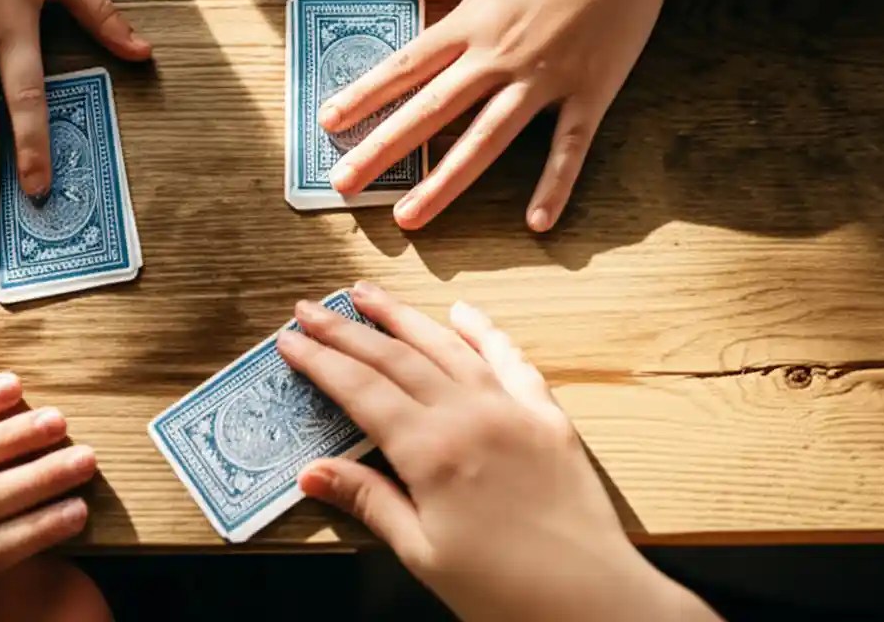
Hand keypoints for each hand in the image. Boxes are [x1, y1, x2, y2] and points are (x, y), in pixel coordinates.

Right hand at [277, 282, 719, 621]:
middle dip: (346, 331)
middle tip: (311, 307)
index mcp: (431, 452)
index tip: (290, 340)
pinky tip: (461, 312)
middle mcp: (469, 417)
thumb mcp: (422, 553)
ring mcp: (512, 410)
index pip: (360, 390)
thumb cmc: (503, 592)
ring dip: (402, 317)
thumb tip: (310, 471)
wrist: (594, 603)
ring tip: (367, 294)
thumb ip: (369, 501)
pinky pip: (510, 360)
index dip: (321, 361)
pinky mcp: (548, 416)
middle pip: (394, 359)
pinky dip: (483, 331)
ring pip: (446, 347)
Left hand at [321, 0, 682, 230]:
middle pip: (430, 111)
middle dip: (383, 151)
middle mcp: (499, 56)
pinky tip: (537, 223)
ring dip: (445, 183)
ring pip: (486, 140)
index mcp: (471, 21)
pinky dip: (555, 185)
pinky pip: (570, 146)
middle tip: (344, 185)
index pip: (404, 67)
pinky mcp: (591, 89)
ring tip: (410, 219)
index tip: (327, 124)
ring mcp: (545, 78)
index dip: (363, 96)